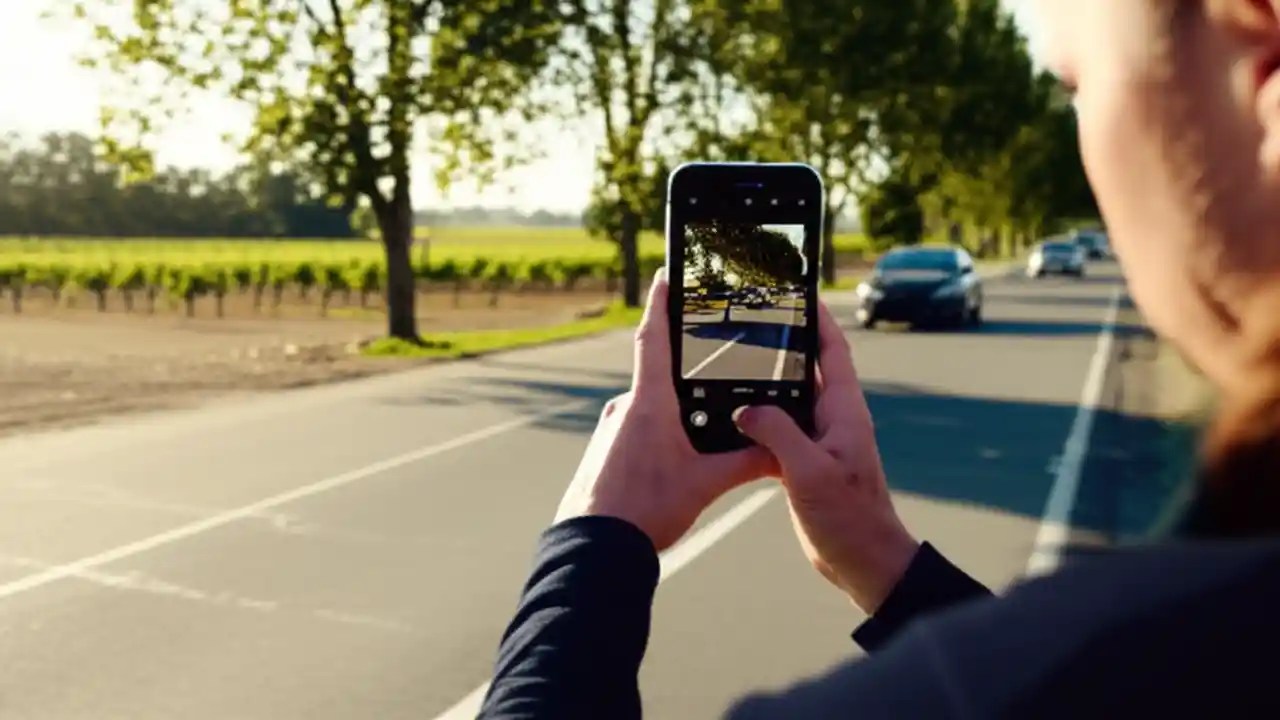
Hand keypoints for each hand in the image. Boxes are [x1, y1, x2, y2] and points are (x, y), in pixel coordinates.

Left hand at [555, 270, 772, 551]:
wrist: (592, 549)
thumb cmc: (642, 512)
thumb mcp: (704, 485)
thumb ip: (745, 463)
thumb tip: (780, 452)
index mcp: (649, 403)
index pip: (655, 338)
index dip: (662, 303)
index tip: (666, 274)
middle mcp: (624, 408)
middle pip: (660, 378)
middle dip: (686, 378)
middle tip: (711, 379)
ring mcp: (609, 430)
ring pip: (650, 411)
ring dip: (674, 419)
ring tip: (696, 446)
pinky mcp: (602, 452)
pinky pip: (635, 433)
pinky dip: (658, 439)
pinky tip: (671, 467)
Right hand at [733, 303, 918, 612]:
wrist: (864, 562)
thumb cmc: (850, 518)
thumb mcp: (810, 472)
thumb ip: (778, 433)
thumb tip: (746, 409)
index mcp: (844, 411)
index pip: (833, 351)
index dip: (818, 319)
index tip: (798, 292)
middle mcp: (834, 420)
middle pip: (807, 369)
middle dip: (783, 344)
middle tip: (752, 320)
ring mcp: (820, 441)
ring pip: (789, 399)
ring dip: (765, 383)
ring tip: (733, 363)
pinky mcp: (806, 463)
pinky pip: (779, 429)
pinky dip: (758, 420)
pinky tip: (731, 418)